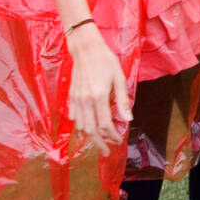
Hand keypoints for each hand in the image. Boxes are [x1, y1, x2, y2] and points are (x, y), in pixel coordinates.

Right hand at [65, 22, 130, 156]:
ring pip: (80, 126)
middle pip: (91, 130)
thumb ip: (122, 100)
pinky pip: (73, 117)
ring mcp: (76, 100)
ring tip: (99, 140)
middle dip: (99, 143)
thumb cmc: (105, 60)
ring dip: (89, 136)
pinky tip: (86, 127)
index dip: (113, 135)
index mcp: (99, 97)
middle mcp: (85, 101)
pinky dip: (79, 125)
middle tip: (106, 151)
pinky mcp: (70, 96)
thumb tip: (128, 119)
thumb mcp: (119, 77)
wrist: (85, 48)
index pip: (105, 125)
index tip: (119, 140)